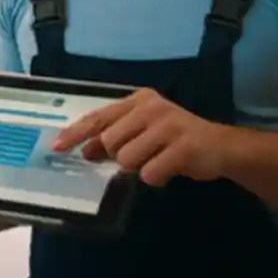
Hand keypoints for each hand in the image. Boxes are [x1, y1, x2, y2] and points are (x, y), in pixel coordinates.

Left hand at [52, 88, 234, 186]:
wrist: (220, 146)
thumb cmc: (175, 139)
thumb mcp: (144, 131)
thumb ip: (116, 136)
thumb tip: (85, 150)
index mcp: (139, 99)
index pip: (99, 116)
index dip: (76, 132)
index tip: (57, 146)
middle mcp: (152, 107)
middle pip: (111, 141)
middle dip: (120, 155)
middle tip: (144, 154)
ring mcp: (168, 125)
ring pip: (127, 160)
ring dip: (140, 168)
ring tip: (159, 160)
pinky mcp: (182, 147)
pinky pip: (150, 173)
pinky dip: (157, 178)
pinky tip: (171, 169)